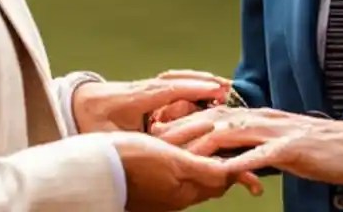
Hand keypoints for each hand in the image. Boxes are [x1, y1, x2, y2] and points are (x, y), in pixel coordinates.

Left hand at [73, 70, 230, 132]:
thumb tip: (159, 150)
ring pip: (175, 79)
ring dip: (198, 80)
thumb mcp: (111, 137)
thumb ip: (135, 141)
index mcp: (135, 97)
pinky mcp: (145, 90)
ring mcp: (144, 87)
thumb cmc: (91, 122)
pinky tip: (203, 89)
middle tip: (226, 88)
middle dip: (202, 82)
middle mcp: (143, 88)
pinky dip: (189, 83)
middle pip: (176, 80)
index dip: (192, 90)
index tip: (214, 90)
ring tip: (221, 86)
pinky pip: (171, 83)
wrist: (73, 104)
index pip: (169, 90)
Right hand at [111, 131, 262, 210]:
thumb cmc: (132, 158)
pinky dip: (184, 164)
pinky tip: (180, 149)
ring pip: (192, 179)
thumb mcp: (172, 160)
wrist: (93, 168)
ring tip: (209, 142)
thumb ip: (203, 168)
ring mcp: (162, 197)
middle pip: (209, 183)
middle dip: (222, 166)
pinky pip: (175, 178)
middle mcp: (176, 199)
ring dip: (203, 162)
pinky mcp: (149, 191)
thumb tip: (232, 174)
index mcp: (185, 192)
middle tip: (232, 147)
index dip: (237, 167)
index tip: (249, 157)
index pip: (221, 181)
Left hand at [152, 106, 342, 185]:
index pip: (214, 114)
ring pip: (234, 131)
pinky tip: (225, 171)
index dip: (186, 119)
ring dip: (205, 143)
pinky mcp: (293, 148)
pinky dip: (242, 161)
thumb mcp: (276, 148)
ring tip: (181, 154)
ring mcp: (277, 131)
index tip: (160, 129)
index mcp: (257, 117)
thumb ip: (251, 148)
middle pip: (215, 118)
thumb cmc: (316, 152)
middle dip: (184, 127)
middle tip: (157, 138)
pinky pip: (263, 154)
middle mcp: (263, 118)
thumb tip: (227, 158)